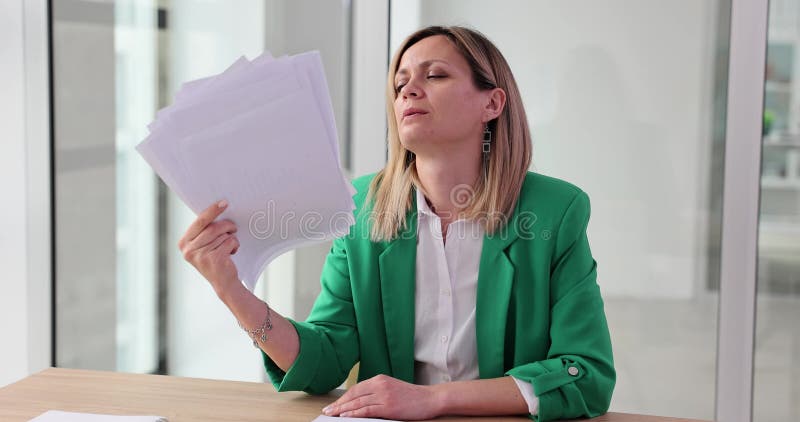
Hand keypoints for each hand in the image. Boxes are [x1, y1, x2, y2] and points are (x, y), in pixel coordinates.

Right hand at [178, 200, 240, 296]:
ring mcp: (200, 256)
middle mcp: (189, 250)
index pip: (199, 222)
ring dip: (231, 237)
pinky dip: (235, 245)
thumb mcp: (204, 244)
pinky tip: (231, 253)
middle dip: (227, 225)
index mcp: (184, 243)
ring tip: (229, 246)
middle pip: (213, 227)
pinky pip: (229, 242)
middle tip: (234, 228)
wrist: (223, 282)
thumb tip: (218, 208)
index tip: (224, 203)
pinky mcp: (213, 260)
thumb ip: (204, 230)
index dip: (212, 211)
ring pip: (223, 234)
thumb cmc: (215, 258)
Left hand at [322, 374, 441, 419]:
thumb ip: (377, 392)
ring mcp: (384, 395)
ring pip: (358, 403)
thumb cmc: (412, 396)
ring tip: (332, 415)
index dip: (343, 398)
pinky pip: (367, 410)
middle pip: (354, 395)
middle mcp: (380, 385)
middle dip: (339, 404)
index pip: (356, 389)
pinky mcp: (388, 406)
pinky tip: (346, 416)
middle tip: (327, 411)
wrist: (430, 398)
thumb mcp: (392, 389)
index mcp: (380, 379)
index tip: (333, 405)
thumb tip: (359, 402)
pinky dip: (354, 413)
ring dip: (342, 410)